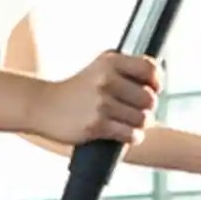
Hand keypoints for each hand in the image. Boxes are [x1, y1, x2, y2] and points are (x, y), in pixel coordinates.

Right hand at [31, 51, 161, 145]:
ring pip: (142, 119)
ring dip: (140, 124)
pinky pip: (130, 134)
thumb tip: (158, 78)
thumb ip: (126, 67)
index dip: (157, 81)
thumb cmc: (77, 89)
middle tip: (136, 110)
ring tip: (129, 123)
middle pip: (149, 98)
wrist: (43, 106)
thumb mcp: (100, 67)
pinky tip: (125, 134)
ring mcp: (101, 103)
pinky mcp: (96, 125)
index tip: (152, 89)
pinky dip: (132, 137)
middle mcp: (106, 80)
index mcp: (110, 62)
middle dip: (146, 108)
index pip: (149, 69)